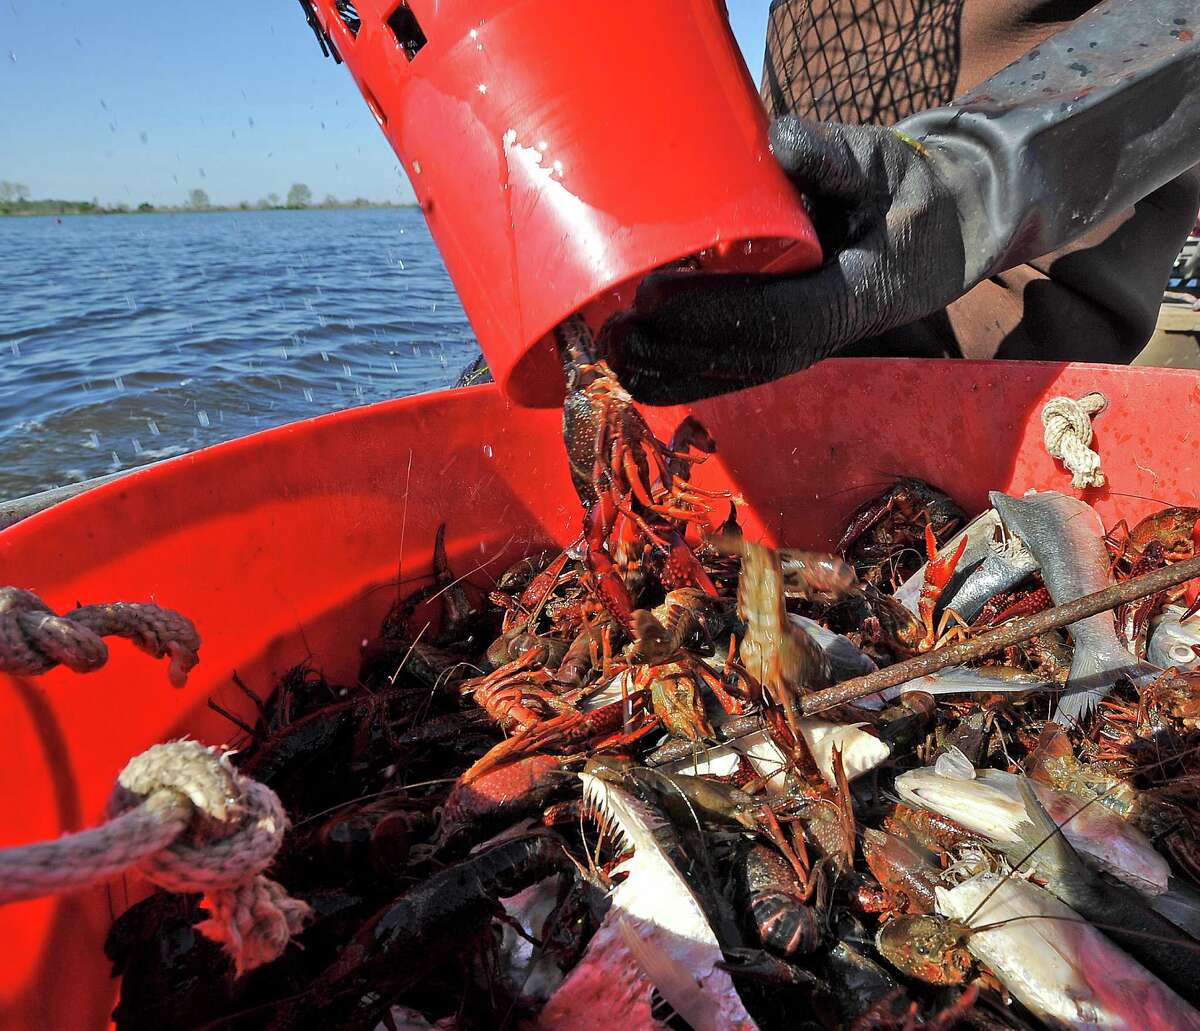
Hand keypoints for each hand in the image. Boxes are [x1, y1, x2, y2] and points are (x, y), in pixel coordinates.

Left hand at [604, 118, 970, 404]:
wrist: (939, 231)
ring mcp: (802, 347)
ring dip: (668, 373)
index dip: (710, 312)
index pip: (773, 318)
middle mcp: (824, 335)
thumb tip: (778, 142)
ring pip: (730, 376)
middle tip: (613, 331)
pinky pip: (730, 372)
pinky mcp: (782, 345)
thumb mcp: (880, 166)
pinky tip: (637, 373)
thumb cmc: (905, 194)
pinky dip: (682, 378)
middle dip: (672, 351)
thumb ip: (832, 156)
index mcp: (851, 295)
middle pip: (740, 358)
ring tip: (611, 354)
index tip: (653, 295)